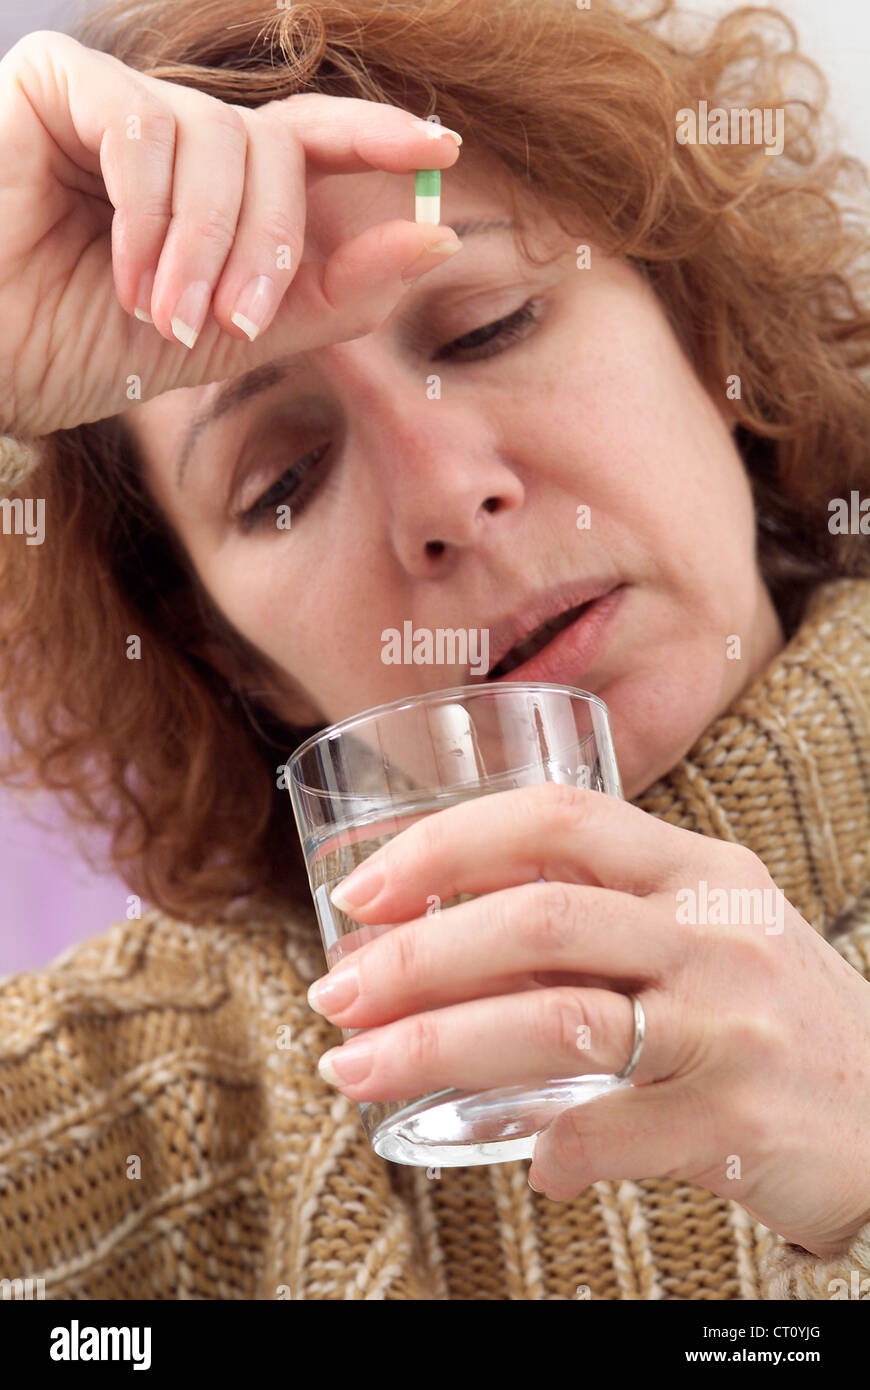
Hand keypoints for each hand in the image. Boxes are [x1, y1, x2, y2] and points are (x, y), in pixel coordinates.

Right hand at [0, 29, 460, 436]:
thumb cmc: (90, 349)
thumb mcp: (233, 335)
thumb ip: (332, 296)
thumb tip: (437, 236)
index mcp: (221, 188)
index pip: (315, 143)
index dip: (377, 140)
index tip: (440, 150)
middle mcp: (179, 137)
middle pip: (279, 148)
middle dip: (271, 243)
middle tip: (235, 322)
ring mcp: (121, 101)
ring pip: (221, 139)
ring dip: (205, 245)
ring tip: (165, 313)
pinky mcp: (60, 82)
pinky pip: (146, 127)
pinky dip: (150, 212)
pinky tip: (124, 272)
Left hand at [308, 782, 869, 1259]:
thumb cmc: (766, 1012)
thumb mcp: (701, 934)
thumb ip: (591, 924)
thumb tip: (434, 942)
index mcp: (696, 869)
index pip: (555, 818)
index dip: (444, 845)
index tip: (362, 893)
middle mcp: (714, 932)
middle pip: (539, 918)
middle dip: (416, 956)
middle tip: (335, 996)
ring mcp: (730, 1024)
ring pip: (558, 1022)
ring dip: (437, 1047)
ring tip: (356, 1070)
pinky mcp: (738, 1120)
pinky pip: (608, 1134)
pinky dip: (548, 1150)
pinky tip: (525, 1161)